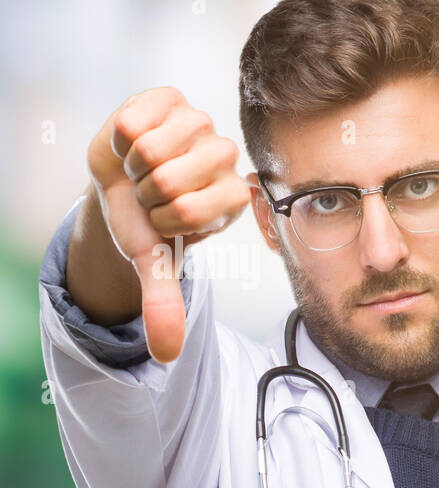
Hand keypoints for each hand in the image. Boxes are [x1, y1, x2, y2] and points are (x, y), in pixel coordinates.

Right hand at [87, 86, 247, 362]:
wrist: (121, 180)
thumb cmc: (146, 220)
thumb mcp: (155, 261)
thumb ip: (164, 302)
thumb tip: (166, 357)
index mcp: (234, 197)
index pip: (192, 212)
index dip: (163, 219)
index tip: (164, 218)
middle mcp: (227, 158)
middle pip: (171, 181)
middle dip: (146, 193)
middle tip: (150, 192)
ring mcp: (202, 124)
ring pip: (153, 148)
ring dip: (133, 163)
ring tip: (142, 168)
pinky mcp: (172, 98)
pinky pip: (135, 117)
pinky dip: (121, 133)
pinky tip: (133, 141)